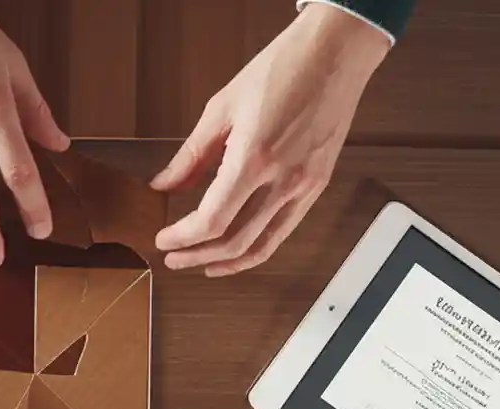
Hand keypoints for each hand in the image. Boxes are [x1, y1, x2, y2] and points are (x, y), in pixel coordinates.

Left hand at [151, 4, 389, 276]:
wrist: (334, 53)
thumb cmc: (282, 69)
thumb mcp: (222, 108)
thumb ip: (191, 155)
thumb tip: (165, 184)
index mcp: (254, 158)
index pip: (212, 220)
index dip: (183, 238)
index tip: (165, 239)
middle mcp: (284, 179)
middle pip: (235, 242)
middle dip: (198, 256)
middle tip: (174, 258)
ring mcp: (305, 186)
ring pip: (263, 246)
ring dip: (228, 262)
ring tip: (203, 264)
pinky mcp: (318, 184)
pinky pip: (284, 229)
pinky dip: (258, 246)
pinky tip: (239, 246)